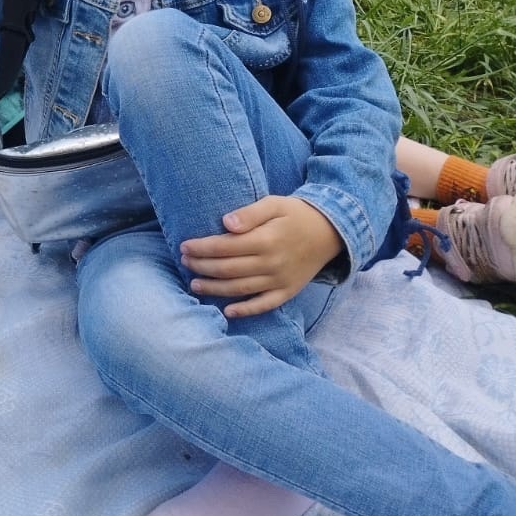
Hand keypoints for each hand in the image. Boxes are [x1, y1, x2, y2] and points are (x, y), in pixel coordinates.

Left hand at [179, 196, 341, 317]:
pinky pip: (264, 305)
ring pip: (240, 289)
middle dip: (202, 267)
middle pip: (228, 269)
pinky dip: (245, 310)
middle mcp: (271, 263)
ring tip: (194, 284)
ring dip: (214, 289)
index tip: (184, 246)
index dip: (202, 248)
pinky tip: (227, 311)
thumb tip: (225, 223)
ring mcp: (280, 280)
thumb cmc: (296, 214)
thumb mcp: (274, 204)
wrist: (331, 232)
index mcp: (266, 240)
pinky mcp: (287, 291)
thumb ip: (249, 213)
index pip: (225, 247)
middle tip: (184, 262)